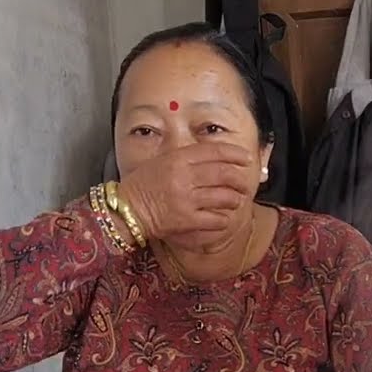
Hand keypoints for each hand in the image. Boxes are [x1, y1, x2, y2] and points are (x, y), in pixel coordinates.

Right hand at [115, 143, 256, 242]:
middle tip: (244, 183)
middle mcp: (184, 177)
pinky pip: (216, 219)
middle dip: (240, 179)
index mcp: (177, 158)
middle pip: (224, 173)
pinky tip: (223, 219)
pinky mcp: (187, 220)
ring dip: (235, 200)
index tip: (246, 158)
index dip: (234, 153)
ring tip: (235, 201)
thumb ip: (186, 158)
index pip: (214, 151)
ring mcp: (186, 199)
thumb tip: (213, 157)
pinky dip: (224, 219)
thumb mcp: (162, 161)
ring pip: (224, 197)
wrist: (125, 209)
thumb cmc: (142, 185)